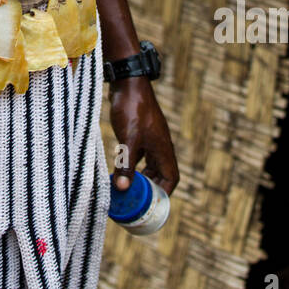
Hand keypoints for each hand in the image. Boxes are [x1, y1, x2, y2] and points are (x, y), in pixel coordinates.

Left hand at [109, 76, 178, 195]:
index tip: (152, 206)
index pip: (171, 178)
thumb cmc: (132, 108)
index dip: (164, 194)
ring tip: (125, 190)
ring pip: (148, 165)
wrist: (128, 81)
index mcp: (163, 149)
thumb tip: (122, 188)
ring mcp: (149, 139)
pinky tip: (118, 169)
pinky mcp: (138, 133)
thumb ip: (126, 163)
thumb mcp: (129, 138)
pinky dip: (131, 165)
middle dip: (149, 190)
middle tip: (134, 202)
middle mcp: (159, 146)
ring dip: (139, 178)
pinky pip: (138, 155)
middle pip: (160, 174)